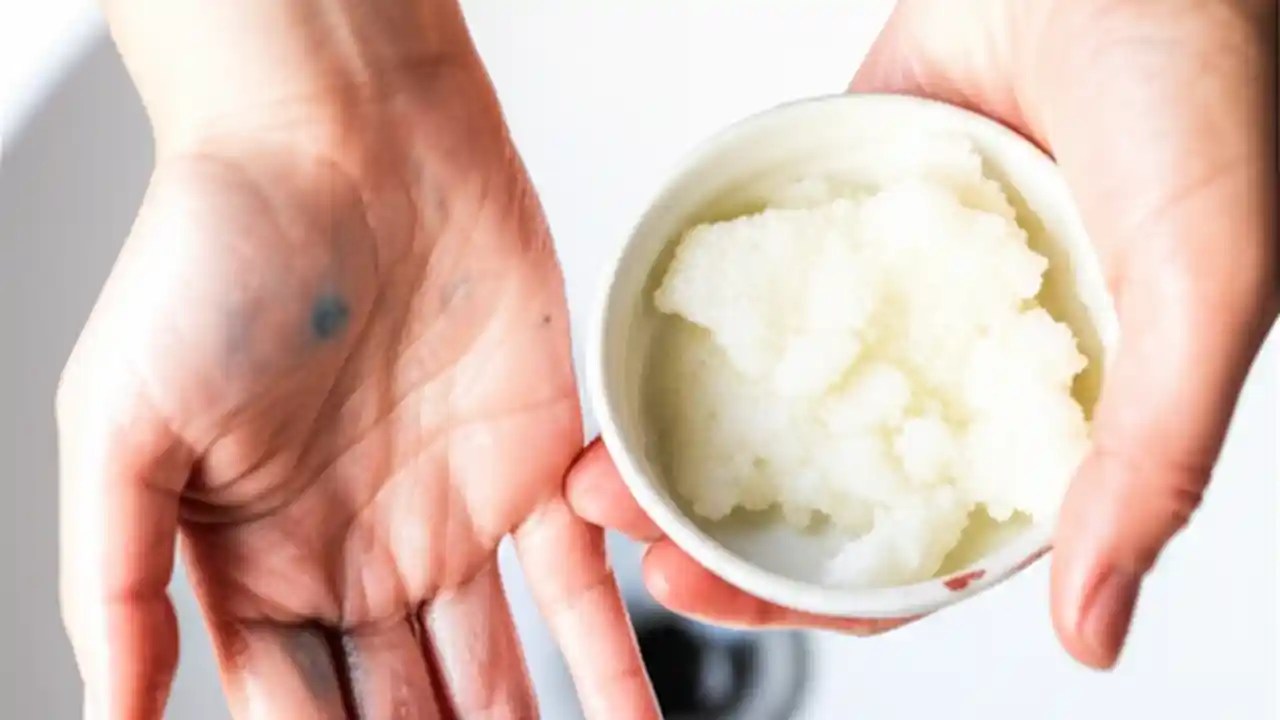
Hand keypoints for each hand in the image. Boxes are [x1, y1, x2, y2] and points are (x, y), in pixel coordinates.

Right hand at [57, 5, 656, 716]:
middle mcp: (358, 553)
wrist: (346, 136)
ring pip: (497, 671)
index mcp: (257, 562)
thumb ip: (116, 579)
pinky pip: (581, 590)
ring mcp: (453, 517)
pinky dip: (612, 665)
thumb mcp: (121, 423)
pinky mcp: (540, 467)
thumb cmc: (218, 253)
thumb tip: (114, 718)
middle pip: (400, 708)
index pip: (292, 711)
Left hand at [569, 0, 1276, 666]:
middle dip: (725, 518)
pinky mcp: (858, 208)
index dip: (817, 589)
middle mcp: (971, 360)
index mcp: (1057, 413)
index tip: (711, 588)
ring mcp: (908, 287)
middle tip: (629, 531)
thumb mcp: (1203, 288)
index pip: (923, 540)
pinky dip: (716, 316)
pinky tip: (648, 346)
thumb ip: (1149, 457)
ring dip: (700, 427)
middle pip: (835, 474)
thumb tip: (1090, 627)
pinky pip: (775, 274)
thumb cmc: (1208, 85)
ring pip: (790, 385)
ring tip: (609, 455)